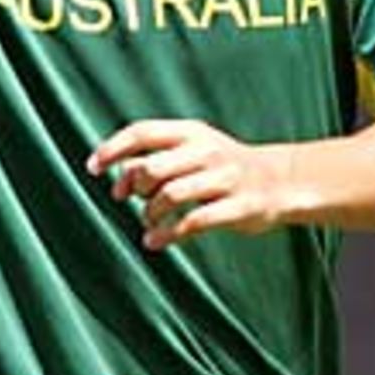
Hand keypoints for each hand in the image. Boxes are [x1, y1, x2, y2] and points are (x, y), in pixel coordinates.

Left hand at [86, 119, 293, 249]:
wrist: (282, 181)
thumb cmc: (223, 165)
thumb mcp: (194, 149)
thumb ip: (157, 157)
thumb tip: (118, 178)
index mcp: (191, 132)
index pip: (142, 132)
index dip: (113, 149)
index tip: (92, 167)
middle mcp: (206, 151)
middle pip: (152, 166)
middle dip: (132, 185)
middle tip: (126, 198)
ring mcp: (224, 179)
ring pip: (170, 195)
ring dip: (149, 213)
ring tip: (146, 222)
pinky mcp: (237, 208)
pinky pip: (193, 222)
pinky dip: (167, 235)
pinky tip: (153, 242)